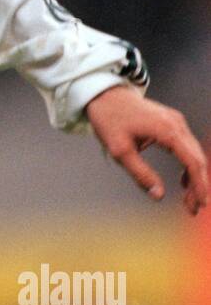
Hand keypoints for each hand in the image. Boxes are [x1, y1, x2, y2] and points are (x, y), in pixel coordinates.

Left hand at [86, 86, 207, 215]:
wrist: (105, 95)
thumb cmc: (110, 121)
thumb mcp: (120, 151)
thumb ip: (140, 174)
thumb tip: (158, 196)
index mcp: (167, 131)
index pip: (193, 162)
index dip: (199, 185)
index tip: (199, 205)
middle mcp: (177, 124)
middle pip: (198, 159)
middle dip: (199, 186)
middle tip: (193, 209)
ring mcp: (176, 121)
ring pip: (195, 153)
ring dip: (195, 177)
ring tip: (189, 200)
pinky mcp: (172, 122)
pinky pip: (187, 146)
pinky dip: (188, 165)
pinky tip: (183, 181)